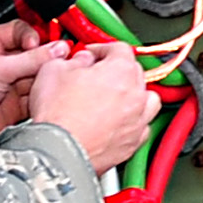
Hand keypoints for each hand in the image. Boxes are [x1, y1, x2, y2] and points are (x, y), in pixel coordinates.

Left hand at [0, 19, 69, 136]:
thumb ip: (31, 59)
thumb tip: (58, 48)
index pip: (19, 31)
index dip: (34, 38)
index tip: (46, 47)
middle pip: (30, 56)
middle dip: (45, 61)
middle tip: (62, 63)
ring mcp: (3, 85)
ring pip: (33, 78)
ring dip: (45, 80)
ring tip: (58, 81)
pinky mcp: (9, 107)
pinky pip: (31, 99)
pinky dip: (42, 98)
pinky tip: (49, 97)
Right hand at [27, 43, 160, 172]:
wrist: (58, 154)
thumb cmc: (57, 117)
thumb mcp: (54, 70)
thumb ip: (73, 59)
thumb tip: (80, 61)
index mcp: (120, 71)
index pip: (119, 49)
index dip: (102, 48)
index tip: (91, 54)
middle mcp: (136, 96)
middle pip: (135, 72)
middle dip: (116, 70)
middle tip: (95, 75)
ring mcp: (137, 122)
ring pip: (148, 100)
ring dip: (134, 96)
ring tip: (115, 98)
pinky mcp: (132, 145)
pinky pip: (141, 128)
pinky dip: (133, 122)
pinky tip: (117, 123)